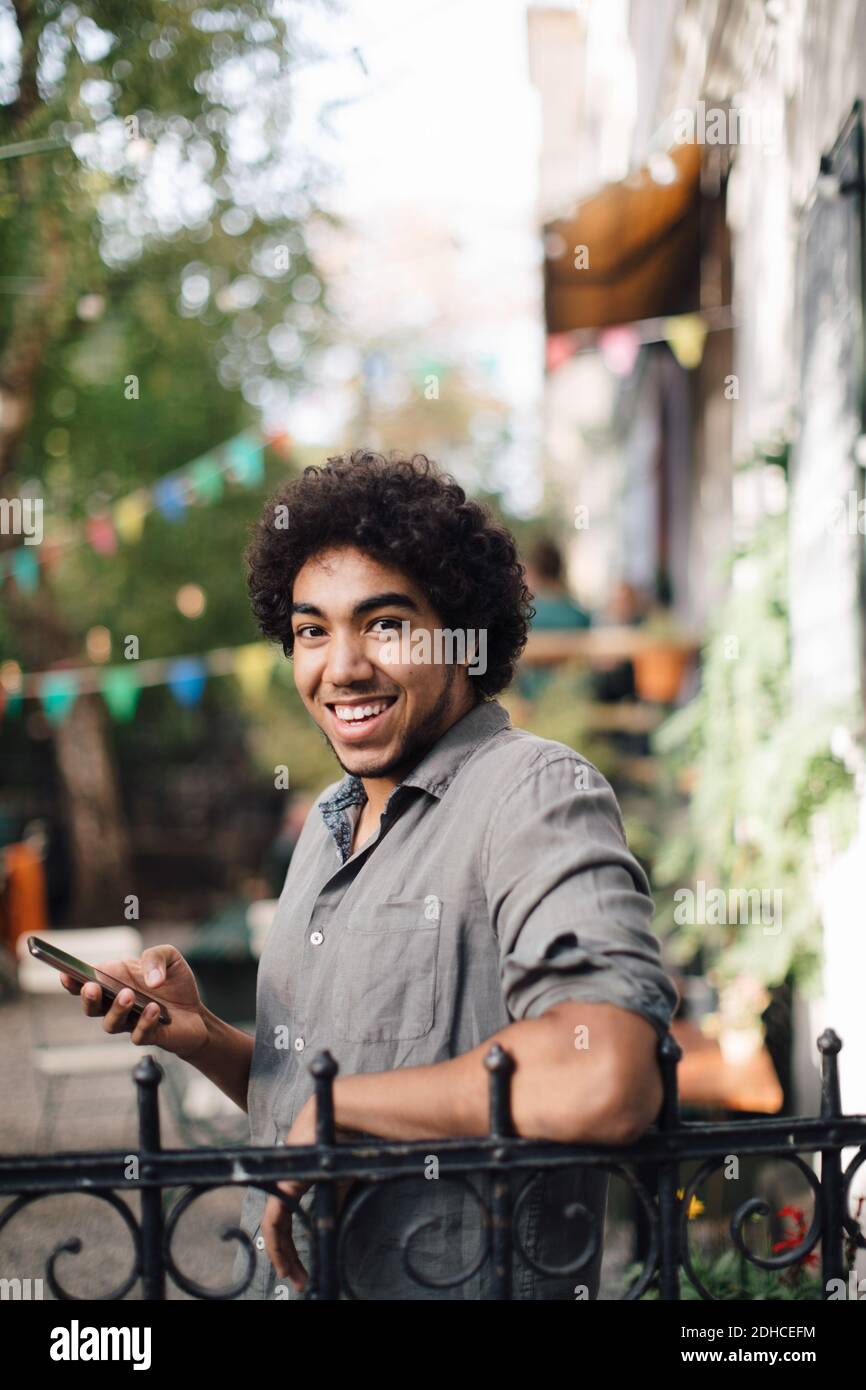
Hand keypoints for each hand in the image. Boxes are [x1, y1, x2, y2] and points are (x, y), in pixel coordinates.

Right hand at [58, 945, 208, 1060]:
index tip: (65, 973)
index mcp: (115, 980)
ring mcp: (130, 1023)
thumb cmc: (176, 983)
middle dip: (87, 998)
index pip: (85, 981)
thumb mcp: (170, 957)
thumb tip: (149, 978)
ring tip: (128, 995)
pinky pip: (139, 1034)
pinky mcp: (148, 1037)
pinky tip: (153, 1009)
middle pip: (90, 1007)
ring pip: (110, 1024)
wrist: (197, 1013)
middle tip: (92, 988)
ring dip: (116, 1009)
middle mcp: (116, 1004)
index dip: (72, 979)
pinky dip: (144, 1022)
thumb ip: (155, 956)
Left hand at [261, 1099, 356, 1294]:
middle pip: (279, 1227)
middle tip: (297, 1280)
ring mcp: (282, 1182)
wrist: (342, 1115)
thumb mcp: (340, 1180)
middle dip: (285, 1256)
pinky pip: (273, 1221)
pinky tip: (283, 1261)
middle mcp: (285, 1182)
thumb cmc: (344, 1141)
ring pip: (273, 1227)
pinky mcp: (284, 1183)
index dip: (289, 1243)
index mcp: (296, 1180)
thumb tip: (331, 1224)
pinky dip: (276, 1244)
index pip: (286, 1218)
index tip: (298, 1265)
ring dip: (280, 1255)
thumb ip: (333, 1201)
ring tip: (292, 1276)